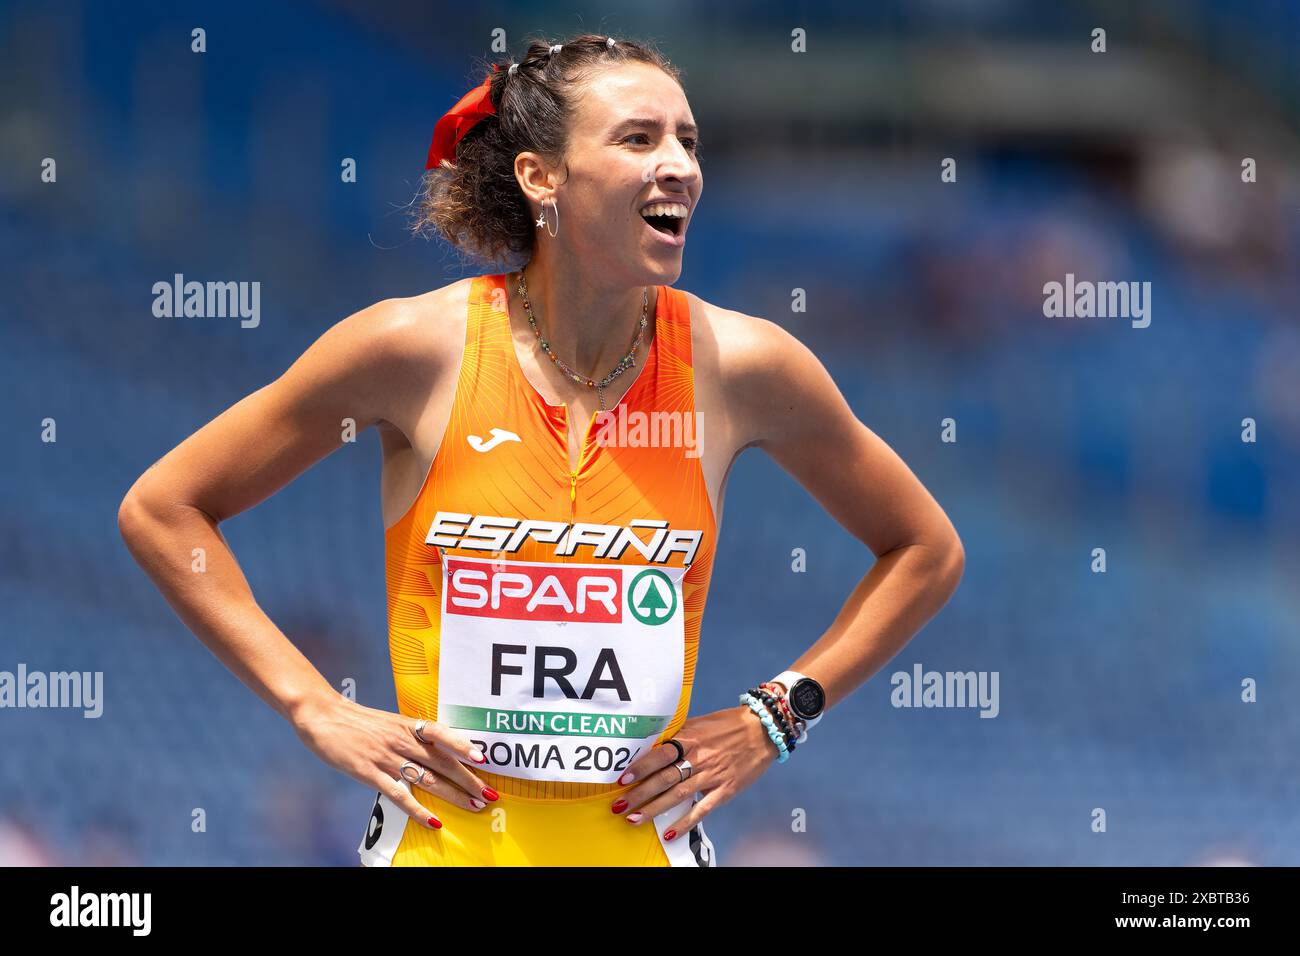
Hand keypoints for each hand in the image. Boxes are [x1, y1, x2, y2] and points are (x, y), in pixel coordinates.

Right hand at [289, 693, 499, 830]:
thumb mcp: (387, 721)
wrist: (322, 714)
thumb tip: (433, 748)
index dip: (463, 745)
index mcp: (406, 725)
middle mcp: (401, 740)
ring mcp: (386, 757)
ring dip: (453, 794)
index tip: (484, 758)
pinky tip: (433, 821)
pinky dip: (418, 810)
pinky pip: (399, 795)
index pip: (441, 734)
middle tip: (490, 793)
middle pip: (442, 761)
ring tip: (474, 806)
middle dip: (469, 779)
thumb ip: (408, 734)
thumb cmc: (356, 719)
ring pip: (427, 778)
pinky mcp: (370, 773)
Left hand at [611, 705, 777, 840]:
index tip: (623, 779)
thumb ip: (679, 733)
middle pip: (665, 778)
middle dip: (640, 794)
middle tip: (619, 805)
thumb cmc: (729, 724)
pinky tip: (669, 833)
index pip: (660, 755)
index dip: (641, 768)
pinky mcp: (725, 790)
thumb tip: (653, 744)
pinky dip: (685, 823)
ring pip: (678, 795)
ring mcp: (713, 775)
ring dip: (655, 809)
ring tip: (634, 819)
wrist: (763, 729)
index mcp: (691, 738)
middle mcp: (700, 757)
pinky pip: (702, 809)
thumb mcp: (701, 722)